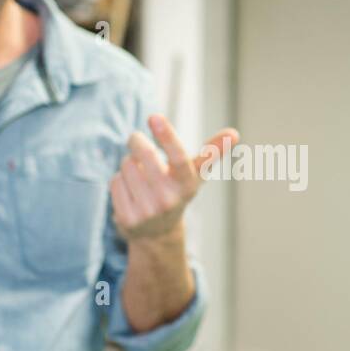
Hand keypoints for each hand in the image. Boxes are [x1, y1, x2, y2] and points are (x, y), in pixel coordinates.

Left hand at [110, 116, 238, 243]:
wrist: (158, 233)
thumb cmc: (177, 191)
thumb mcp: (195, 174)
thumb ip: (212, 152)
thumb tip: (234, 133)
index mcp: (187, 184)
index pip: (179, 158)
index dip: (168, 136)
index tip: (154, 116)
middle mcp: (169, 200)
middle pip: (145, 154)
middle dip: (136, 140)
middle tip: (136, 139)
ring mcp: (148, 211)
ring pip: (126, 166)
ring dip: (128, 163)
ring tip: (138, 174)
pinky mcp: (128, 219)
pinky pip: (115, 182)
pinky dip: (120, 180)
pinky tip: (130, 190)